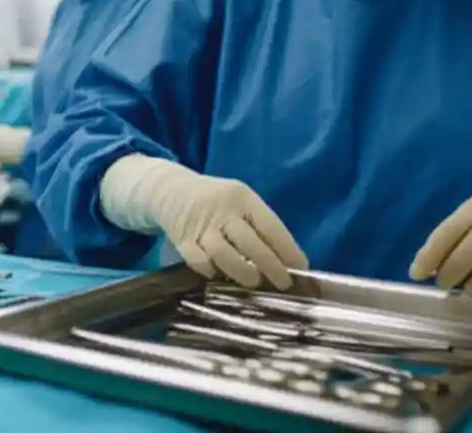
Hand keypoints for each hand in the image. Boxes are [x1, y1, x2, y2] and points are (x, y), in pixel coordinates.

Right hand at [102, 156, 306, 288]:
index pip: (270, 225)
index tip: (301, 268)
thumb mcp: (238, 201)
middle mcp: (222, 209)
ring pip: (224, 254)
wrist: (169, 188)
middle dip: (271, 266)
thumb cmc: (215, 200)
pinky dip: (210, 271)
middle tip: (282, 283)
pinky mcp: (181, 238)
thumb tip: (285, 260)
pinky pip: (198, 260)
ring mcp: (200, 224)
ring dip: (242, 272)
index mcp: (242, 197)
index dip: (288, 249)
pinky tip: (219, 275)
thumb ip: (257, 225)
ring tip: (253, 281)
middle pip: (250, 242)